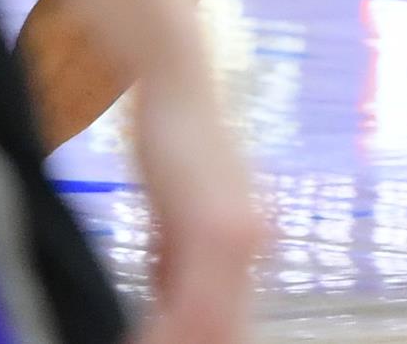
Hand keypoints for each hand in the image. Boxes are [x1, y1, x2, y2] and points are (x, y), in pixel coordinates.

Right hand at [129, 70, 258, 343]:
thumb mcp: (173, 213)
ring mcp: (242, 236)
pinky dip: (171, 327)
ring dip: (177, 342)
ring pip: (214, 322)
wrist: (178, 88)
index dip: (203, 341)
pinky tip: (151, 338)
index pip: (229, 317)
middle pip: (227, 327)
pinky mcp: (219, 226)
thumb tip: (166, 301)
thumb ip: (177, 258)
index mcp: (247, 242)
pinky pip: (196, 299)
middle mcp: (255, 244)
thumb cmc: (172, 144)